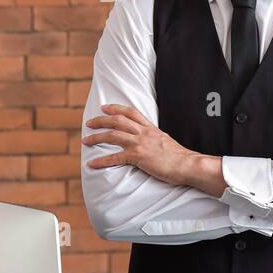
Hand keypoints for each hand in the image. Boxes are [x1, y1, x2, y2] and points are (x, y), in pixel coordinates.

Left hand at [84, 104, 203, 186]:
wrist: (187, 164)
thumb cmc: (179, 157)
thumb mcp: (165, 141)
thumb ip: (155, 138)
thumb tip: (150, 142)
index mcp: (150, 128)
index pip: (131, 112)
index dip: (116, 108)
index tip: (105, 108)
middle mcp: (143, 133)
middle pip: (117, 120)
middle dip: (101, 120)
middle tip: (89, 123)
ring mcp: (140, 143)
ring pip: (113, 135)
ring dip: (96, 137)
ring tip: (85, 140)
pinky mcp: (138, 156)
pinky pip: (115, 157)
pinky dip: (101, 160)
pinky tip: (92, 163)